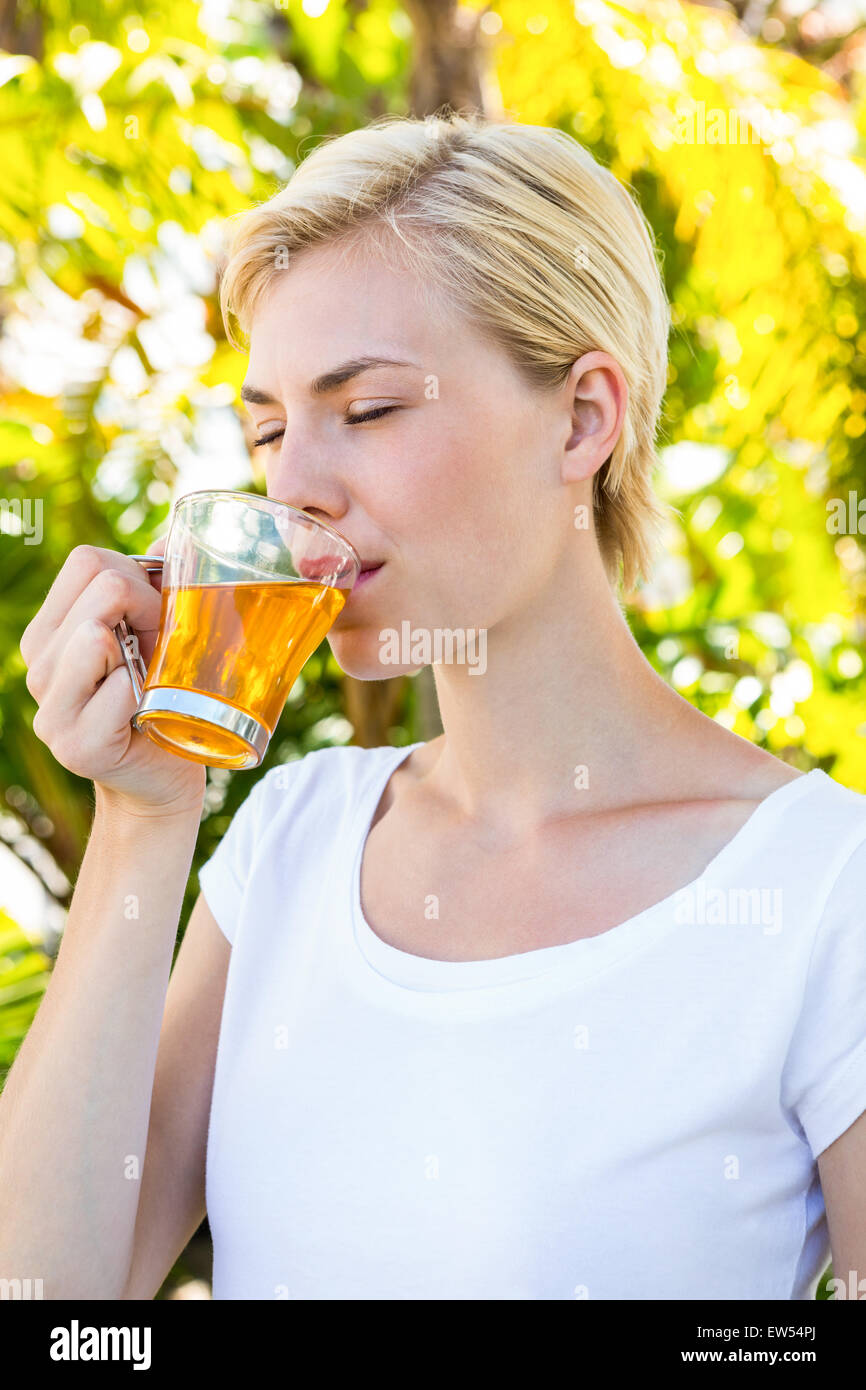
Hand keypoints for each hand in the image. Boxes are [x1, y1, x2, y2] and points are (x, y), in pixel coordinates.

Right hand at [20, 541, 205, 815]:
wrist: (163, 775)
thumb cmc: (162, 697)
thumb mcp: (158, 633)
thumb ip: (159, 585)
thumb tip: (177, 534)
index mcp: (52, 631)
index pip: (86, 561)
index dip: (136, 576)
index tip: (156, 616)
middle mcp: (38, 665)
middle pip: (100, 588)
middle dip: (149, 609)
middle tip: (161, 652)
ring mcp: (50, 707)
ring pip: (96, 634)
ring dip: (143, 651)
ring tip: (150, 683)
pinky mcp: (74, 744)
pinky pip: (117, 689)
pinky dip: (143, 694)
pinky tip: (145, 713)